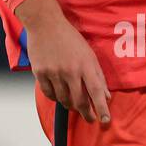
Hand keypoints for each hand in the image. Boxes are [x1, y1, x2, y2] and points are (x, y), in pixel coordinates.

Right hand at [15, 0, 110, 123]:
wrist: (45, 24)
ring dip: (70, 105)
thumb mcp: (89, 54)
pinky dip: (55, 98)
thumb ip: (98, 75)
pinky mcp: (40, 73)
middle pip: (79, 101)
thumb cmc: (70, 38)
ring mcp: (54, 73)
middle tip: (90, 118)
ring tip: (73, 104)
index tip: (105, 120)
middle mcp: (70, 71)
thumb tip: (105, 96)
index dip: (101, 108)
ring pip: (63, 99)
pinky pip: (49, 94)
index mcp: (85, 65)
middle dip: (86, 113)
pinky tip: (59, 95)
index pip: (96, 92)